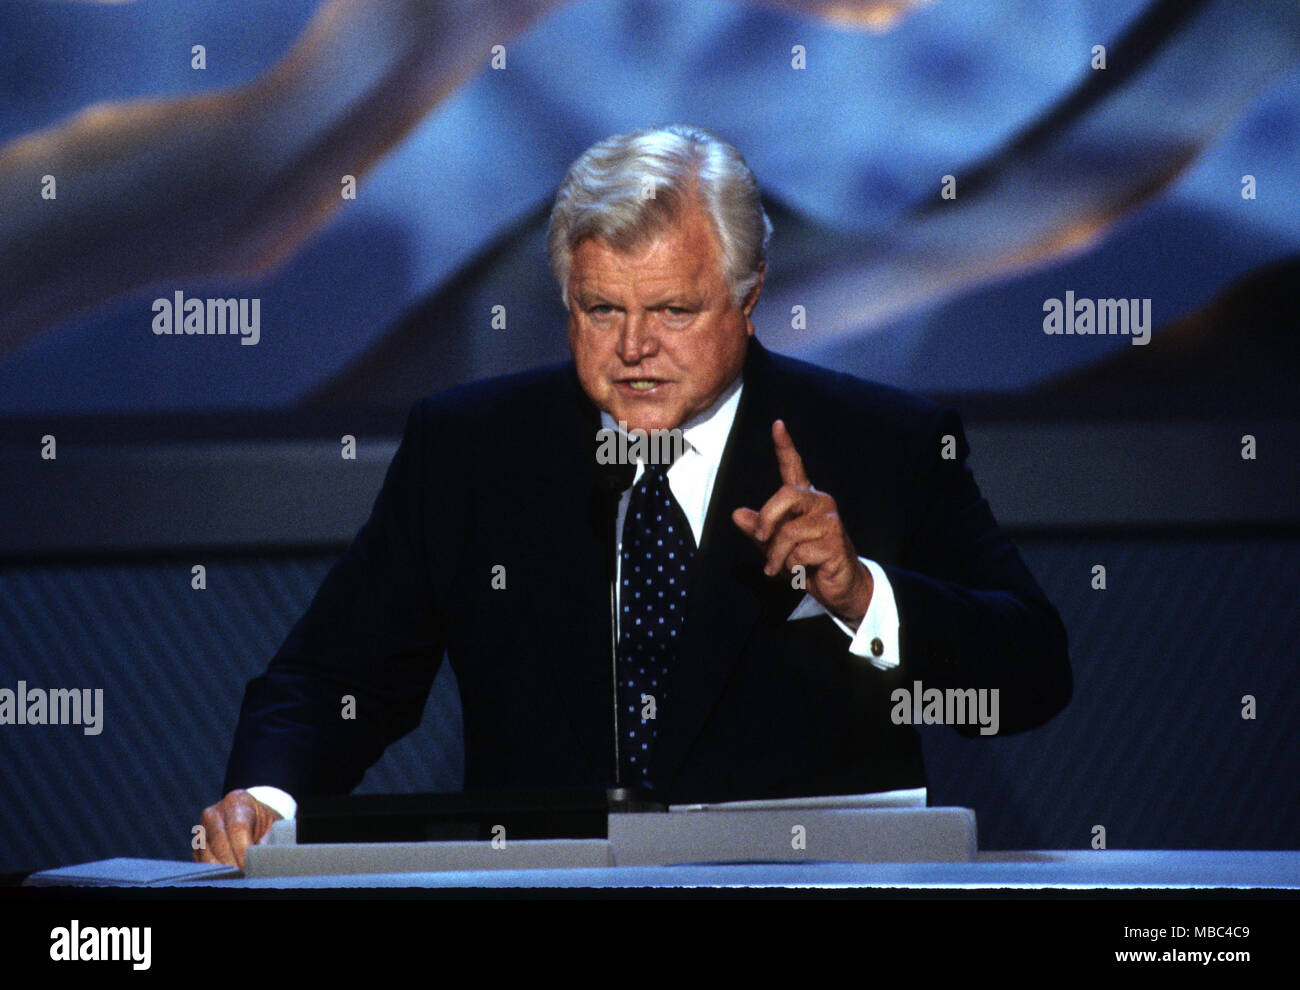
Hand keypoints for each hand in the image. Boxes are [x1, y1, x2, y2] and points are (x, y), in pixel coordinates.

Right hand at [194, 789, 282, 868]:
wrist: (249, 816)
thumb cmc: (263, 821)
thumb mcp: (273, 824)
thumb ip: (268, 838)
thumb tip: (260, 857)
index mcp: (236, 801)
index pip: (237, 828)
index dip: (243, 851)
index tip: (249, 867)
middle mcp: (214, 813)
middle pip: (220, 844)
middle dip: (232, 864)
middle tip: (244, 876)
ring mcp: (202, 828)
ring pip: (207, 855)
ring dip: (222, 870)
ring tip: (237, 878)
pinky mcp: (196, 844)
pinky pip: (201, 861)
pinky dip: (214, 871)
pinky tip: (227, 876)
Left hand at [732, 420, 872, 626]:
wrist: (838, 586)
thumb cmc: (806, 561)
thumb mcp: (775, 546)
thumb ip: (758, 529)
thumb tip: (736, 514)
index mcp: (804, 500)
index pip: (793, 467)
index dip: (785, 445)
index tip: (777, 424)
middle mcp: (820, 503)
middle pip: (785, 495)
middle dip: (766, 520)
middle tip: (760, 541)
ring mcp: (830, 522)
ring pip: (788, 533)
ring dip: (776, 557)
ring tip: (778, 568)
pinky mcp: (836, 543)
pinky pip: (799, 553)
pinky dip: (792, 567)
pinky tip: (800, 572)